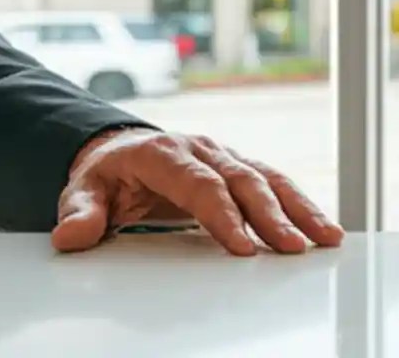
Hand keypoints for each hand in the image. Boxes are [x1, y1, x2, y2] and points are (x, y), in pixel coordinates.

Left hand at [54, 127, 343, 255]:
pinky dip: (301, 205)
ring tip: (326, 237)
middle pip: (245, 182)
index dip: (224, 216)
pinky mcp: (242, 168)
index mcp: (167, 153)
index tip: (242, 248)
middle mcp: (204, 150)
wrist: (123, 149)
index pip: (201, 185)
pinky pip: (276, 184)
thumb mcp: (83, 190)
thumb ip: (80, 213)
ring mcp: (227, 157)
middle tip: (292, 248)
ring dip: (300, 209)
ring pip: (270, 179)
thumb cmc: (108, 175)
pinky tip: (322, 227)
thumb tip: (72, 236)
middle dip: (273, 217)